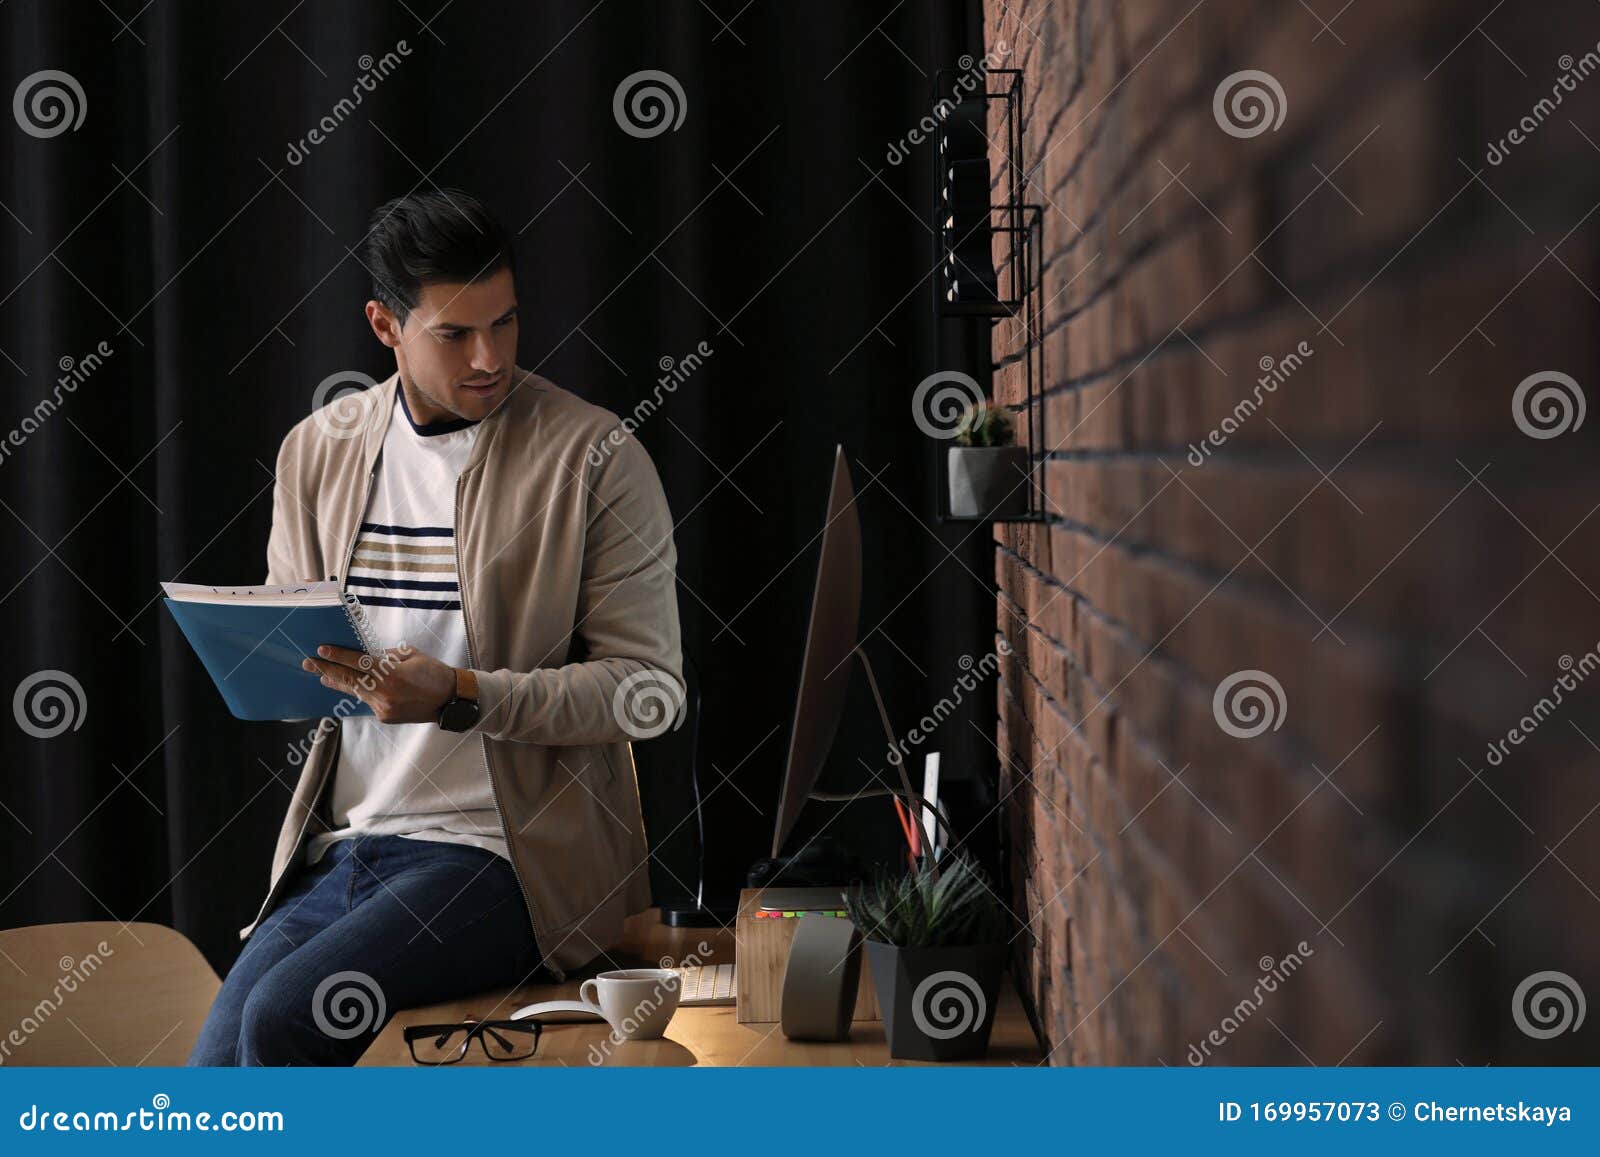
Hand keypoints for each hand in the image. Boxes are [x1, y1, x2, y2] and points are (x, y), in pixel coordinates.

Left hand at [302, 643, 456, 723]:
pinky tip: (357, 688)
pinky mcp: (384, 717)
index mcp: (391, 673)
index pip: (358, 663)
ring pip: (356, 692)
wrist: (451, 700)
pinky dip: (364, 693)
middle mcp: (384, 692)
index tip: (321, 650)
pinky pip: (368, 701)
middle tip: (307, 663)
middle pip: (349, 679)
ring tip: (322, 677)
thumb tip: (366, 657)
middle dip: (327, 670)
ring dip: (339, 684)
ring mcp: (382, 707)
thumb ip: (386, 657)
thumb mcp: (411, 656)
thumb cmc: (434, 673)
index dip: (338, 656)